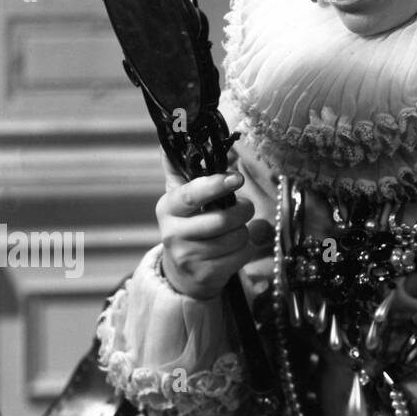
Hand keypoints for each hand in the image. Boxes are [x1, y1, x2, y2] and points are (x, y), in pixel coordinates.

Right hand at [155, 152, 272, 299]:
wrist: (184, 270)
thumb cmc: (192, 223)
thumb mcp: (187, 195)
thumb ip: (193, 167)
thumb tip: (208, 140)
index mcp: (169, 207)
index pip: (191, 195)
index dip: (215, 185)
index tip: (237, 178)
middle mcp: (172, 233)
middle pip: (222, 219)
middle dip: (242, 210)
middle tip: (244, 207)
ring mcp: (187, 256)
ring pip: (236, 238)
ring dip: (245, 232)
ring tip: (235, 230)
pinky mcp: (204, 275)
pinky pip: (241, 256)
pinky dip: (247, 250)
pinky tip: (234, 248)